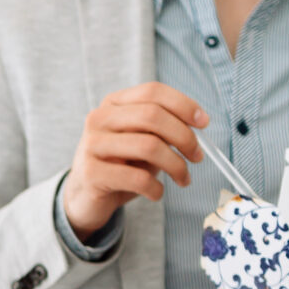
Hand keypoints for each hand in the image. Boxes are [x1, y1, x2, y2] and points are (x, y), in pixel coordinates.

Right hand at [63, 82, 210, 236]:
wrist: (85, 196)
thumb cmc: (120, 165)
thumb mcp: (141, 140)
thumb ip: (162, 129)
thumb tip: (197, 126)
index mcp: (114, 103)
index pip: (152, 92)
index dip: (183, 104)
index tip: (204, 122)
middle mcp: (99, 118)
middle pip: (152, 115)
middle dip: (184, 136)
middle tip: (197, 156)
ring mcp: (92, 145)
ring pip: (148, 146)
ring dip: (176, 165)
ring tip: (183, 178)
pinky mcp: (91, 174)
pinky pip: (137, 178)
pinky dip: (156, 188)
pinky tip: (157, 192)